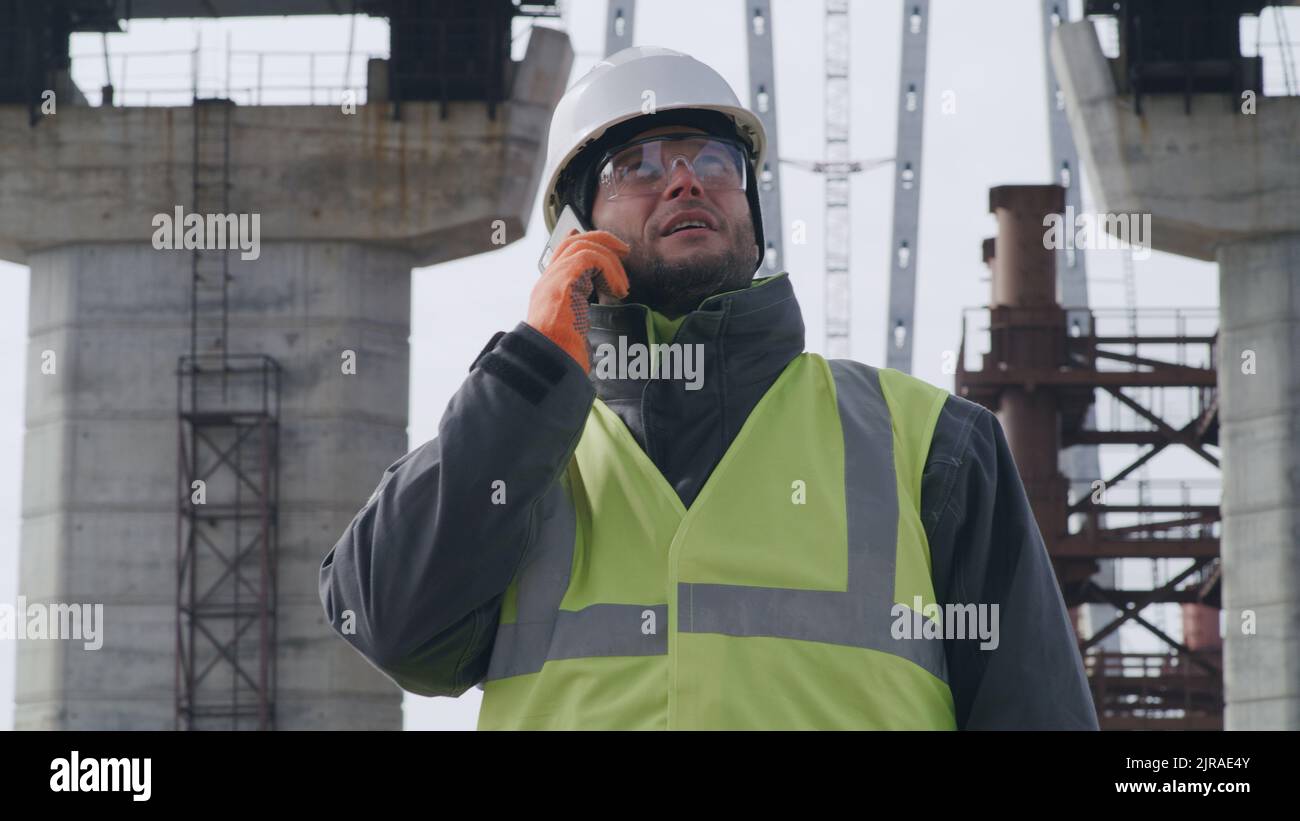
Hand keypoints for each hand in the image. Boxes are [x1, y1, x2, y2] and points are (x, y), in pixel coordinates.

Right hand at [526, 230, 629, 372]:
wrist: (547, 364)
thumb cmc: (561, 356)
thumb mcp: (574, 330)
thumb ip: (582, 314)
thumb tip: (596, 314)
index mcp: (549, 291)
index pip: (564, 253)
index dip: (587, 243)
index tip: (611, 249)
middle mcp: (548, 281)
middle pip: (573, 241)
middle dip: (602, 240)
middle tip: (624, 250)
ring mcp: (553, 279)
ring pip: (583, 245)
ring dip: (610, 260)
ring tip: (623, 285)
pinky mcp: (564, 281)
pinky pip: (590, 258)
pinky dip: (610, 269)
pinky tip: (619, 291)